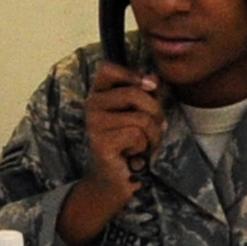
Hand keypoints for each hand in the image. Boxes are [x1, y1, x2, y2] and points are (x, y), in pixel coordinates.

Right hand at [58, 61, 167, 245]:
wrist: (119, 178)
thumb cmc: (133, 142)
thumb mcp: (142, 111)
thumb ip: (147, 92)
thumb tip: (152, 80)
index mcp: (99, 93)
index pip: (108, 68)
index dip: (132, 75)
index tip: (148, 88)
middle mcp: (91, 104)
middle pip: (135, 93)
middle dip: (155, 112)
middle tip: (153, 128)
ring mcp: (94, 124)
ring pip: (141, 117)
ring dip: (153, 134)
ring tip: (144, 144)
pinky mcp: (101, 142)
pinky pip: (137, 135)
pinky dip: (144, 146)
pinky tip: (134, 153)